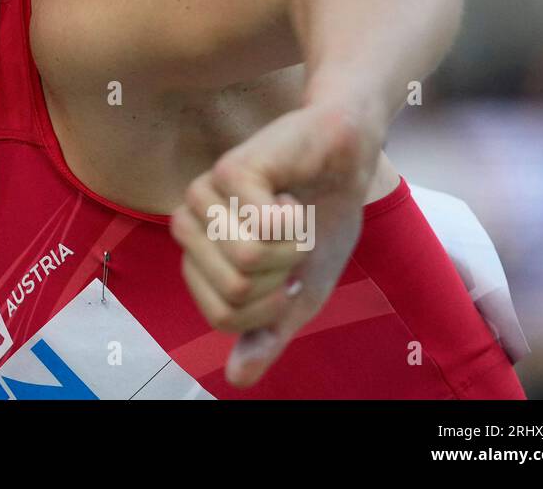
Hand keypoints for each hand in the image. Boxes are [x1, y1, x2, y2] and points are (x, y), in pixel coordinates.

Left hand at [169, 101, 382, 388]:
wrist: (350, 162)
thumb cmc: (322, 219)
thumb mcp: (301, 293)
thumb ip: (267, 333)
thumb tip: (236, 379)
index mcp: (200, 258)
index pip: (221, 317)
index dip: (268, 307)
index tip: (287, 276)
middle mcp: (192, 226)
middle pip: (232, 291)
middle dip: (282, 274)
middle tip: (292, 239)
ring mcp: (205, 195)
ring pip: (243, 261)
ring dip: (289, 246)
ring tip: (292, 215)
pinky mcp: (230, 169)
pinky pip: (258, 227)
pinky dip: (293, 220)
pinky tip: (293, 194)